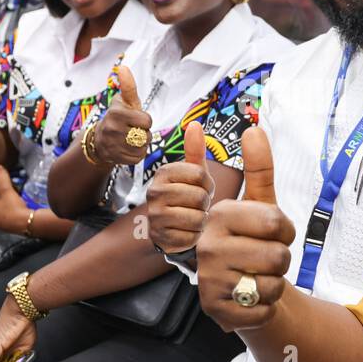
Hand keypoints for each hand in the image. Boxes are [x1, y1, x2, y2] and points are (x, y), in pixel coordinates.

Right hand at [94, 65, 152, 165]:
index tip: (135, 119)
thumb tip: (123, 66)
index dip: (144, 120)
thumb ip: (128, 86)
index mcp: (116, 113)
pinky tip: (127, 148)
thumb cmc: (117, 118)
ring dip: (141, 144)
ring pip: (143, 147)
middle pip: (146, 135)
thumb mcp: (123, 102)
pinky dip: (136, 154)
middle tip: (132, 130)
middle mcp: (113, 129)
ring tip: (130, 139)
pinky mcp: (116, 159)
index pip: (147, 120)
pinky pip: (138, 158)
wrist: (99, 140)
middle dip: (143, 133)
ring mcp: (113, 146)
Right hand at [146, 121, 213, 253]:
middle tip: (196, 206)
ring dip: (201, 221)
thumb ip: (194, 150)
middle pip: (199, 196)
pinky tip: (187, 232)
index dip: (208, 184)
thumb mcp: (192, 173)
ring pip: (197, 217)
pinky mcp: (160, 238)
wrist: (171, 228)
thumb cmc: (186, 196)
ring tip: (193, 218)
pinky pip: (191, 237)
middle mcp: (154, 192)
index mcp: (163, 172)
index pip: (200, 174)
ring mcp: (155, 216)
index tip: (201, 188)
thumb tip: (195, 123)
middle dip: (204, 204)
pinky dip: (194, 236)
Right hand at [197, 127, 293, 331]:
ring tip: (258, 277)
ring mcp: (209, 280)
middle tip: (266, 259)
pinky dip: (267, 307)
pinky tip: (253, 298)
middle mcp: (208, 246)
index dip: (287, 231)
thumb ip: (258, 168)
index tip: (276, 234)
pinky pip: (264, 310)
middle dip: (282, 261)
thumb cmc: (251, 242)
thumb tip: (253, 129)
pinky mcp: (216, 309)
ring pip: (273, 285)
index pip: (275, 222)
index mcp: (218, 216)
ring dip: (275, 284)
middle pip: (278, 256)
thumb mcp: (258, 203)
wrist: (241, 287)